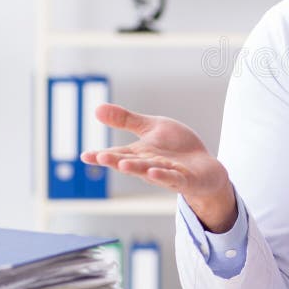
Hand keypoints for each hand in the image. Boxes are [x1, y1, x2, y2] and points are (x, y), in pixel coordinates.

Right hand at [80, 103, 236, 232]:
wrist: (204, 166)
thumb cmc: (176, 148)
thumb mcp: (151, 128)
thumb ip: (126, 120)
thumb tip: (96, 108)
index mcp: (140, 154)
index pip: (117, 154)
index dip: (101, 156)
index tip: (85, 155)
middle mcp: (149, 166)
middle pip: (131, 163)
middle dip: (116, 161)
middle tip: (100, 157)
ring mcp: (167, 174)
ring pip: (149, 171)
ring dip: (137, 169)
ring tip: (123, 164)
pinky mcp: (185, 179)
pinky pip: (173, 178)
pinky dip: (164, 175)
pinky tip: (153, 172)